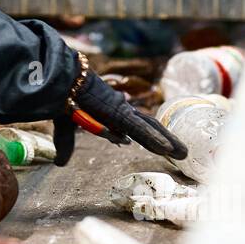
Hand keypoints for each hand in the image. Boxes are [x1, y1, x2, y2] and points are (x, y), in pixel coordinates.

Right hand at [53, 70, 187, 166]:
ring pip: (152, 129)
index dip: (148, 138)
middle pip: (150, 128)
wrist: (61, 79)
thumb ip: (67, 144)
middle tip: (181, 152)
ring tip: (183, 153)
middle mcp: (121, 111)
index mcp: (111, 112)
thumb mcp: (66, 127)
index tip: (159, 148)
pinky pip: (141, 130)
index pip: (134, 127)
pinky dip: (155, 139)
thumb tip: (61, 164)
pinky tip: (168, 149)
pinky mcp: (121, 114)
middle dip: (166, 140)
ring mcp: (123, 112)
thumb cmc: (63, 96)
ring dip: (168, 141)